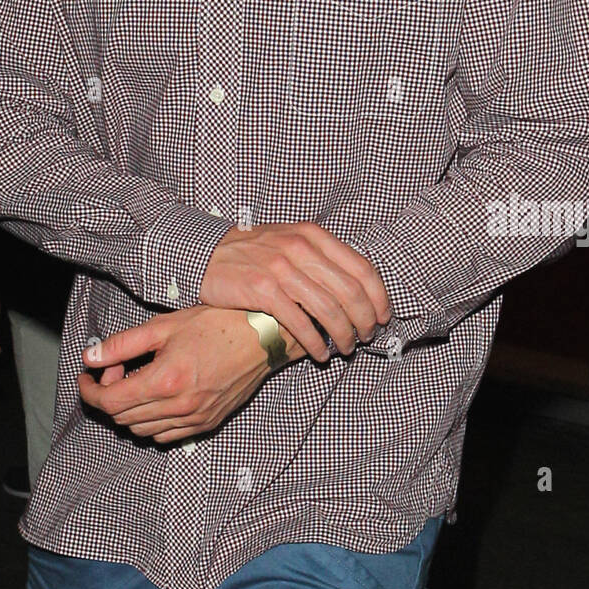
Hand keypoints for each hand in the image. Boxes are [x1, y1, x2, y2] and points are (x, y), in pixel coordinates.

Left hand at [78, 306, 299, 443]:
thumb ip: (123, 344)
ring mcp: (194, 419)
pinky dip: (151, 421)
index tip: (85, 377)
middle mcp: (179, 407)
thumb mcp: (165, 326)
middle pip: (123, 418)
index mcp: (165, 380)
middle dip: (108, 395)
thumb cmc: (216, 324)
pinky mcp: (207, 424)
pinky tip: (157, 396)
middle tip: (115, 368)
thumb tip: (90, 357)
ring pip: (142, 430)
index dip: (89, 391)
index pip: (110, 402)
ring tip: (136, 380)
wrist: (261, 337)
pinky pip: (166, 435)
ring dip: (129, 410)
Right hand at [199, 222, 390, 360]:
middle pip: (350, 292)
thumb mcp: (290, 241)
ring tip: (345, 348)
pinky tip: (319, 353)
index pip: (362, 268)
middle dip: (365, 321)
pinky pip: (299, 323)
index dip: (379, 297)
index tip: (383, 316)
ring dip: (343, 335)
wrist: (206, 254)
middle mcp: (301, 248)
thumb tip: (357, 289)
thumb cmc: (253, 253)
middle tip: (366, 337)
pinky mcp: (262, 290)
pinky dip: (314, 343)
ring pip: (329, 309)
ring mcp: (281, 268)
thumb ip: (321, 258)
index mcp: (313, 235)